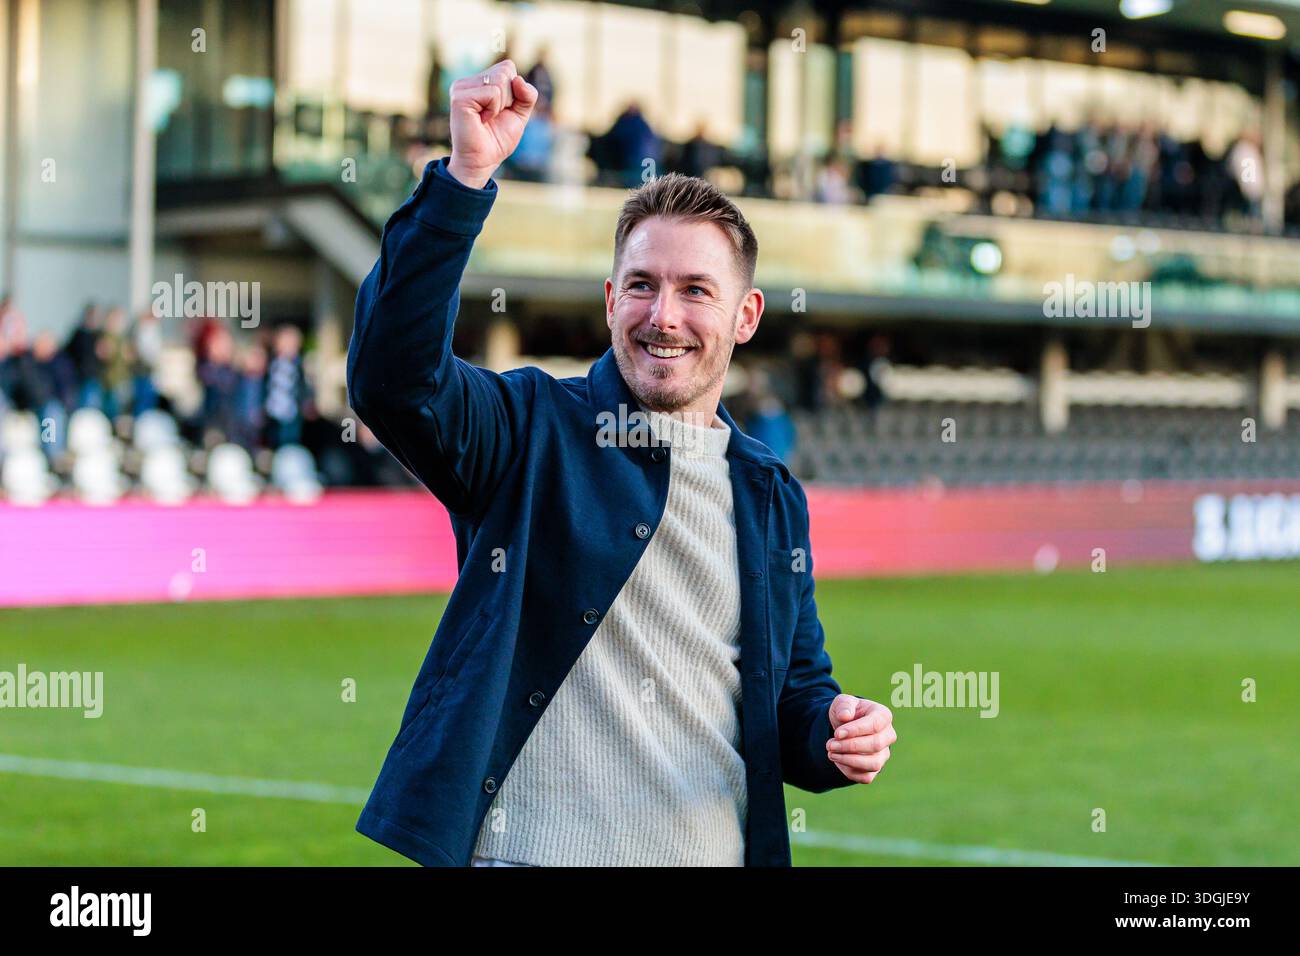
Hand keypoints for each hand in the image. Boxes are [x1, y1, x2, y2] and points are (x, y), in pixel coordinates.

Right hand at [446, 59, 538, 188]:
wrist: (483, 161)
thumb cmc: (498, 139)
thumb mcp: (520, 114)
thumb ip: (527, 95)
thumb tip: (518, 79)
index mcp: (479, 81)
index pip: (508, 67)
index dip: (514, 91)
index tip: (502, 110)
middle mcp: (468, 81)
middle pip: (506, 70)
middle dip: (509, 97)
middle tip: (494, 116)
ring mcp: (461, 87)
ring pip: (500, 80)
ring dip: (501, 105)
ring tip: (487, 118)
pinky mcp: (460, 97)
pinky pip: (492, 93)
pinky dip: (494, 109)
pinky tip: (482, 120)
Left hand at [825, 695, 894, 783]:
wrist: (844, 727)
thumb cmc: (847, 712)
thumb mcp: (842, 702)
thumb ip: (844, 705)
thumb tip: (845, 716)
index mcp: (883, 716)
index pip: (874, 725)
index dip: (855, 730)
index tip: (837, 734)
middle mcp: (888, 736)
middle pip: (875, 745)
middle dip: (849, 746)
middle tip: (829, 744)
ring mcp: (884, 754)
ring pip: (873, 764)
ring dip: (849, 760)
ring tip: (831, 753)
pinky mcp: (875, 768)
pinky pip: (866, 776)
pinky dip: (849, 771)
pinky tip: (838, 760)